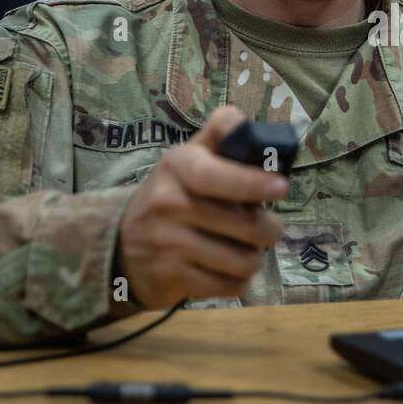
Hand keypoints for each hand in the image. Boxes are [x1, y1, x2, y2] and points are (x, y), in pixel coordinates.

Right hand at [114, 105, 287, 306]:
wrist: (122, 244)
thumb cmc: (172, 195)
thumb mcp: (190, 159)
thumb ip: (219, 136)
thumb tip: (238, 117)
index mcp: (178, 167)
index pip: (216, 176)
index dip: (252, 182)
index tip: (281, 188)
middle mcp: (168, 204)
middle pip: (246, 226)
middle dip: (268, 230)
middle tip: (264, 229)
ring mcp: (167, 244)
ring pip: (243, 260)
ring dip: (253, 257)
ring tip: (242, 249)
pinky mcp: (171, 279)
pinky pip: (230, 286)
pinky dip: (238, 280)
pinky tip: (226, 269)